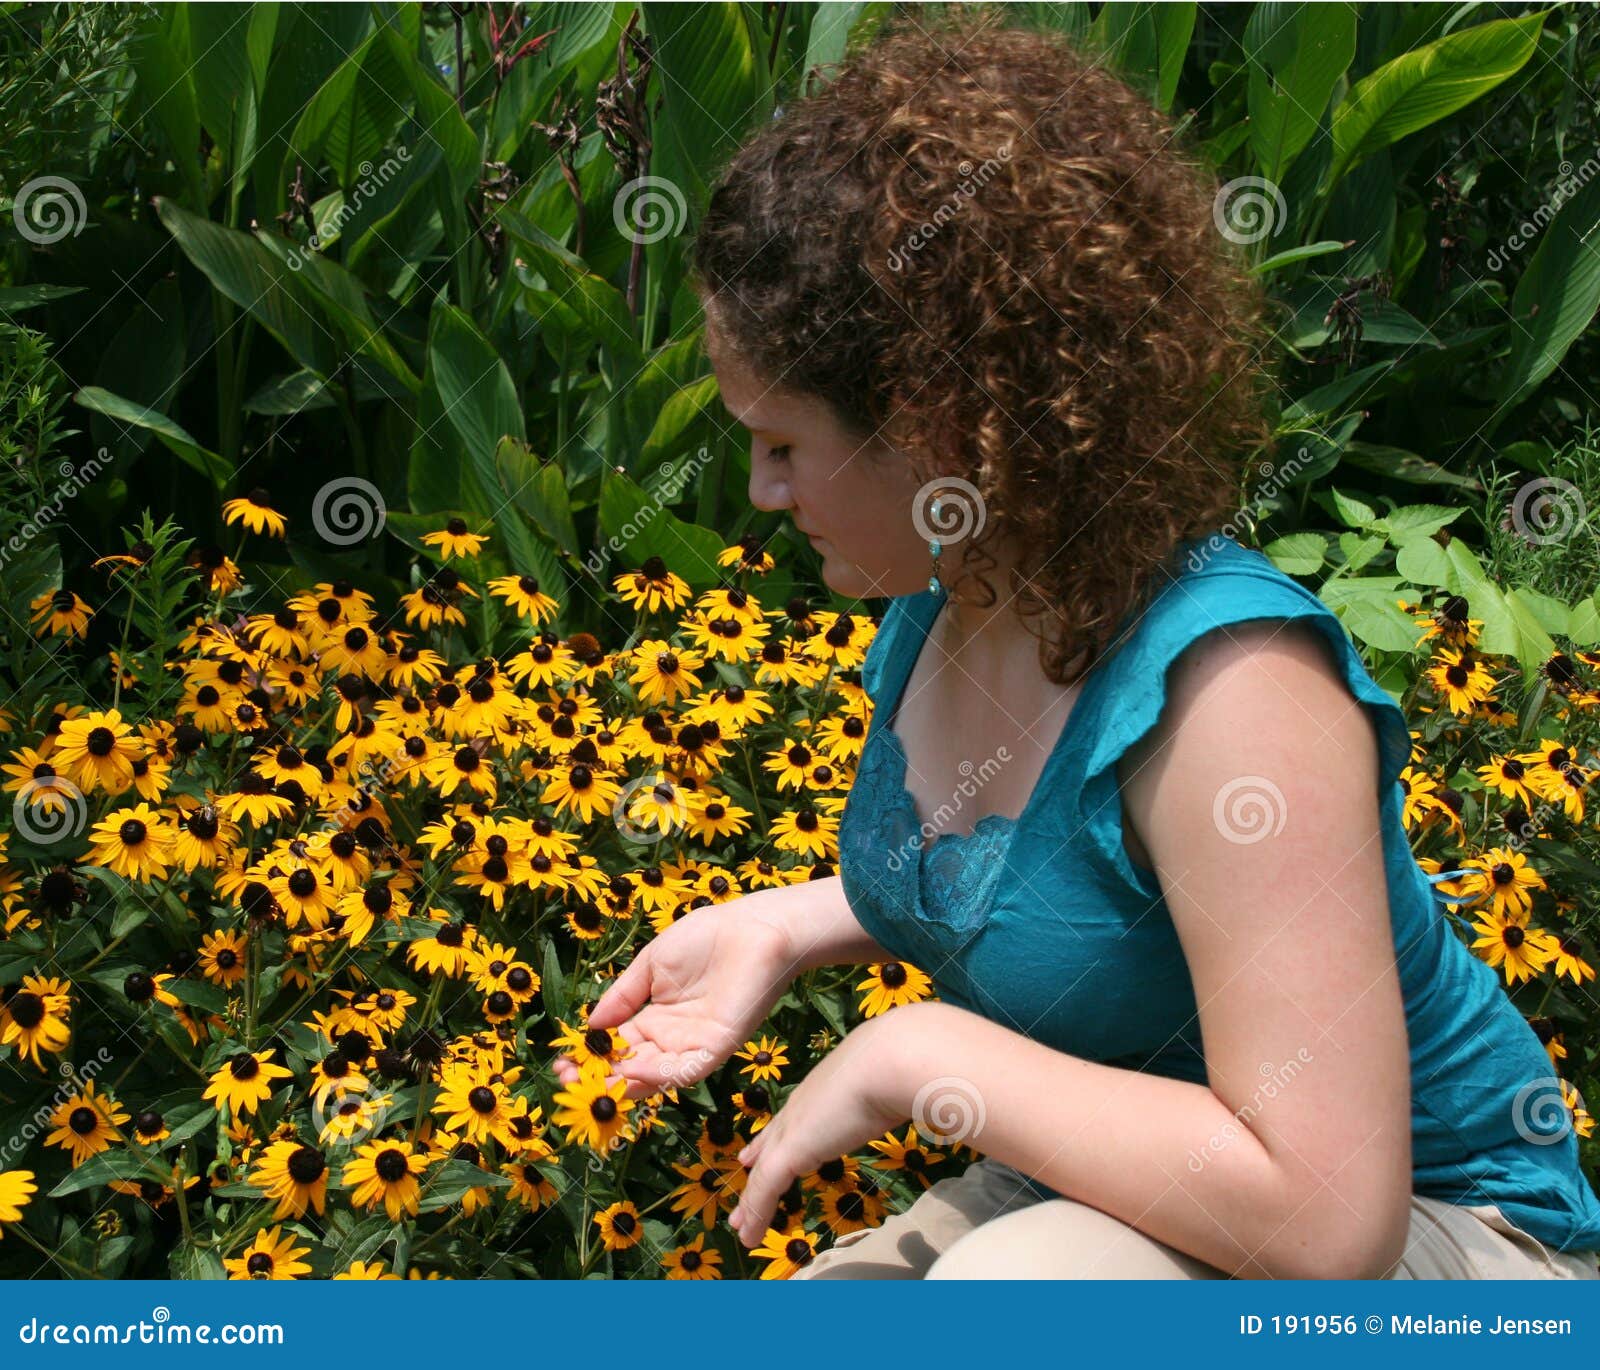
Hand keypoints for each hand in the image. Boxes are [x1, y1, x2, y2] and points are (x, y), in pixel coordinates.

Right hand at [552, 895, 796, 1098]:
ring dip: (622, 1083)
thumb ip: (622, 996)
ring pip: (655, 1076)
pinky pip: (686, 1070)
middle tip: (567, 1081)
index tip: (562, 1062)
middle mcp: (673, 1038)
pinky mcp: (718, 1046)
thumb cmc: (705, 937)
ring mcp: (695, 1045)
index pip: (617, 1046)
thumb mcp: (651, 964)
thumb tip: (589, 1026)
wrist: (752, 927)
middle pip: (630, 1067)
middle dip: (599, 1077)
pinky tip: (632, 1070)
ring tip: (590, 1083)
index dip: (590, 1056)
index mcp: (656, 1018)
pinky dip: (660, 1075)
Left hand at [726, 1010, 916, 1246]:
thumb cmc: (903, 1064)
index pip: (795, 1114)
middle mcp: (803, 1104)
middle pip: (772, 1139)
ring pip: (764, 1171)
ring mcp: (793, 1127)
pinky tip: (751, 1235)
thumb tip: (926, 1086)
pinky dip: (757, 1212)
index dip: (780, 1131)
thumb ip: (898, 1088)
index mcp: (825, 1086)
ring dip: (753, 1200)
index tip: (766, 1142)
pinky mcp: (790, 1150)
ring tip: (742, 1223)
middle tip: (744, 1168)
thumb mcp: (894, 1076)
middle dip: (758, 1159)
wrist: (892, 1059)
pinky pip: (766, 1189)